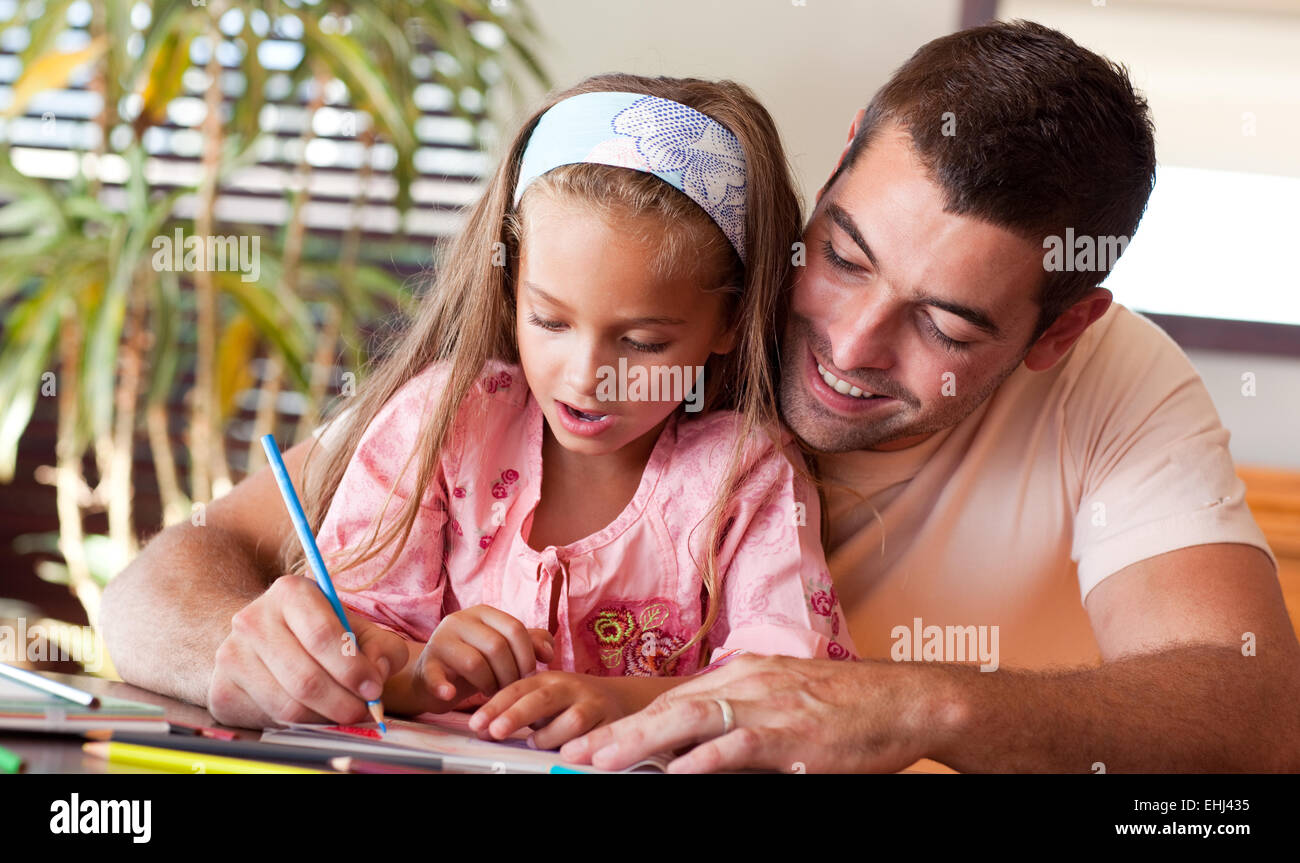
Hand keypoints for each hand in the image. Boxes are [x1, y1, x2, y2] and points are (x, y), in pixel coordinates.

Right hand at [209, 575, 408, 728]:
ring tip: (345, 713)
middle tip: (365, 711)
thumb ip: (382, 645)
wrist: (264, 639)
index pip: (322, 635)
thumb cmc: (320, 632)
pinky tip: (315, 713)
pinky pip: (269, 720)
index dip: (353, 668)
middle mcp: (252, 619)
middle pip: (304, 678)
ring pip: (287, 705)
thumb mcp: (356, 626)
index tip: (374, 688)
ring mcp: (231, 655)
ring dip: (325, 718)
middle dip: (343, 702)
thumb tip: (377, 673)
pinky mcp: (222, 690)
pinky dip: (301, 725)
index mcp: (290, 592)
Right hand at [409, 605, 554, 711]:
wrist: (435, 677)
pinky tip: (452, 694)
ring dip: (490, 684)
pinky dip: (445, 687)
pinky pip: (437, 677)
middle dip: (511, 673)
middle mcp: (459, 620)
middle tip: (511, 689)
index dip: (527, 654)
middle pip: (497, 646)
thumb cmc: (476, 661)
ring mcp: (440, 641)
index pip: (514, 627)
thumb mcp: (504, 647)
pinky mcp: (426, 666)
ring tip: (492, 694)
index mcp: (482, 612)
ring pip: (475, 663)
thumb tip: (549, 652)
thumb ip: (530, 643)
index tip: (530, 675)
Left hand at [466, 671, 633, 749]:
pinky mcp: (611, 722)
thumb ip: (515, 711)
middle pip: (543, 698)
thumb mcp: (543, 700)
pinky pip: (595, 737)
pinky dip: (578, 747)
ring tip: (535, 743)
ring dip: (549, 736)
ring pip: (571, 720)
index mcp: (548, 679)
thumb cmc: (569, 703)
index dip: (496, 705)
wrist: (618, 699)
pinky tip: (566, 752)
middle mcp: (570, 688)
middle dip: (517, 715)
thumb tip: (483, 730)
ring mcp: (592, 704)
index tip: (477, 723)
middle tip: (496, 731)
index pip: (518, 688)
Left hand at [559, 654, 955, 772]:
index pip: (674, 700)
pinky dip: (705, 759)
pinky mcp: (795, 735)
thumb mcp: (788, 699)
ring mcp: (771, 705)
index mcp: (745, 674)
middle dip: (617, 733)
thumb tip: (698, 751)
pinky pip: (740, 745)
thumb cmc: (853, 707)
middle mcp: (750, 682)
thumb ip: (744, 717)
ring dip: (639, 744)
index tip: (592, 743)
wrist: (909, 700)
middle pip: (669, 707)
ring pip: (691, 721)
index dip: (629, 723)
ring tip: (601, 762)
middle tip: (575, 754)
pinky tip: (677, 773)